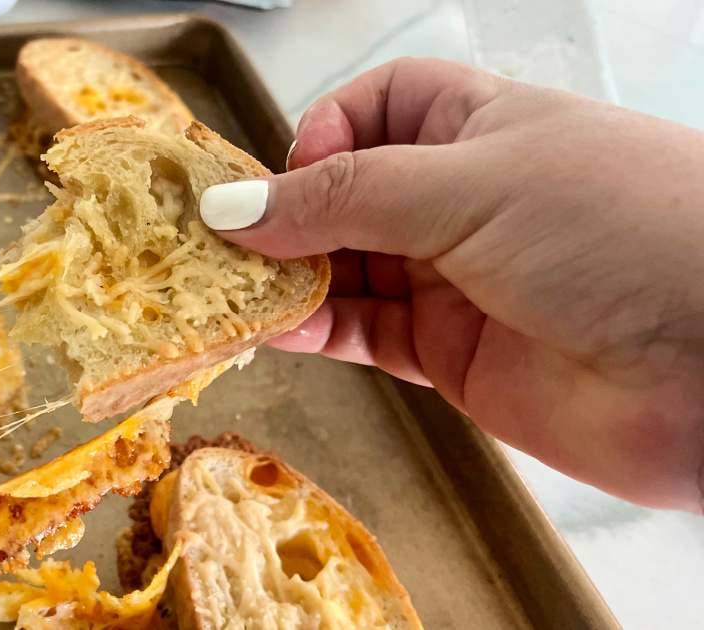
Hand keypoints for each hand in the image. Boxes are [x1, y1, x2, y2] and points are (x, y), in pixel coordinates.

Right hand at [200, 58, 703, 512]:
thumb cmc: (620, 233)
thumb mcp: (468, 185)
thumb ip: (341, 199)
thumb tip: (233, 206)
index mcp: (479, 127)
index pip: (377, 107)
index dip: (323, 133)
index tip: (287, 175)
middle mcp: (463, 199)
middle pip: (348, 194)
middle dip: (287, 214)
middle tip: (223, 242)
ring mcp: (456, 279)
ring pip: (347, 269)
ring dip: (290, 277)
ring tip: (234, 289)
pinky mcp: (452, 356)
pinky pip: (365, 333)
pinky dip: (317, 330)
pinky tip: (275, 329)